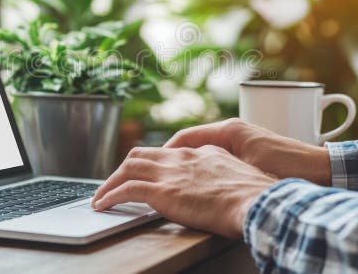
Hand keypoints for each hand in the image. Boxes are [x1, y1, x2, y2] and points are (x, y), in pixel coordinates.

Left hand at [91, 145, 276, 238]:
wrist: (256, 200)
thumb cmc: (255, 195)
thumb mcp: (239, 174)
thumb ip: (223, 173)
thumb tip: (221, 184)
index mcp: (201, 152)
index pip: (167, 152)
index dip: (152, 162)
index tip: (144, 172)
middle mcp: (181, 158)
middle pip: (141, 155)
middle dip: (124, 168)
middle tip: (115, 182)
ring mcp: (170, 173)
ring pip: (128, 168)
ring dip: (111, 181)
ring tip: (101, 195)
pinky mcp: (163, 192)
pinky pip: (126, 190)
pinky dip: (110, 196)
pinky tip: (103, 204)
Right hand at [164, 118, 331, 185]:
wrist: (321, 170)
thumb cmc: (289, 167)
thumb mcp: (250, 166)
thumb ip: (220, 166)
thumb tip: (191, 167)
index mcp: (230, 130)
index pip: (186, 137)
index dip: (166, 152)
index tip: (151, 165)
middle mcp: (234, 130)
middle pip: (192, 141)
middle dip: (172, 157)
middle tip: (155, 172)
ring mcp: (241, 140)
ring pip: (203, 149)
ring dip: (187, 162)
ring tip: (172, 179)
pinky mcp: (248, 151)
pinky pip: (216, 156)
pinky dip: (203, 167)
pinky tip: (198, 183)